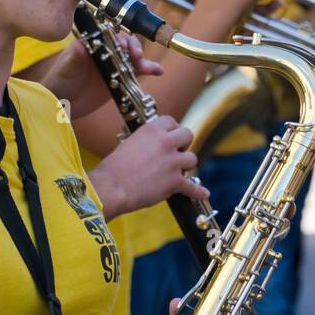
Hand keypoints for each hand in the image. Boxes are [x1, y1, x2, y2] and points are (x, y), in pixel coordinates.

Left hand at [39, 35, 162, 120]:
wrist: (63, 103)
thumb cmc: (60, 82)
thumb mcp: (66, 69)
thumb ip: (75, 57)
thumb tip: (80, 44)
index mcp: (91, 43)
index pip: (109, 34)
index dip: (118, 38)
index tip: (123, 46)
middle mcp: (105, 51)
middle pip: (125, 43)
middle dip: (133, 48)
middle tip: (136, 56)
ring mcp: (114, 64)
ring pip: (133, 57)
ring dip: (144, 59)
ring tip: (149, 67)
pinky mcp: (121, 78)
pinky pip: (137, 72)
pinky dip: (149, 70)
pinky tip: (158, 71)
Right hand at [89, 115, 207, 218]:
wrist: (111, 187)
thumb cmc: (113, 169)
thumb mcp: (128, 144)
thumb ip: (145, 143)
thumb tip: (151, 149)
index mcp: (152, 130)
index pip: (171, 121)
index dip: (173, 129)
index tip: (171, 136)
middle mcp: (165, 142)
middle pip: (188, 135)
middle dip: (184, 144)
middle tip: (177, 152)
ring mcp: (172, 161)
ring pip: (192, 159)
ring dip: (185, 165)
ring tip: (177, 172)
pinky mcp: (175, 181)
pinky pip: (192, 186)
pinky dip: (197, 191)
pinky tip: (203, 193)